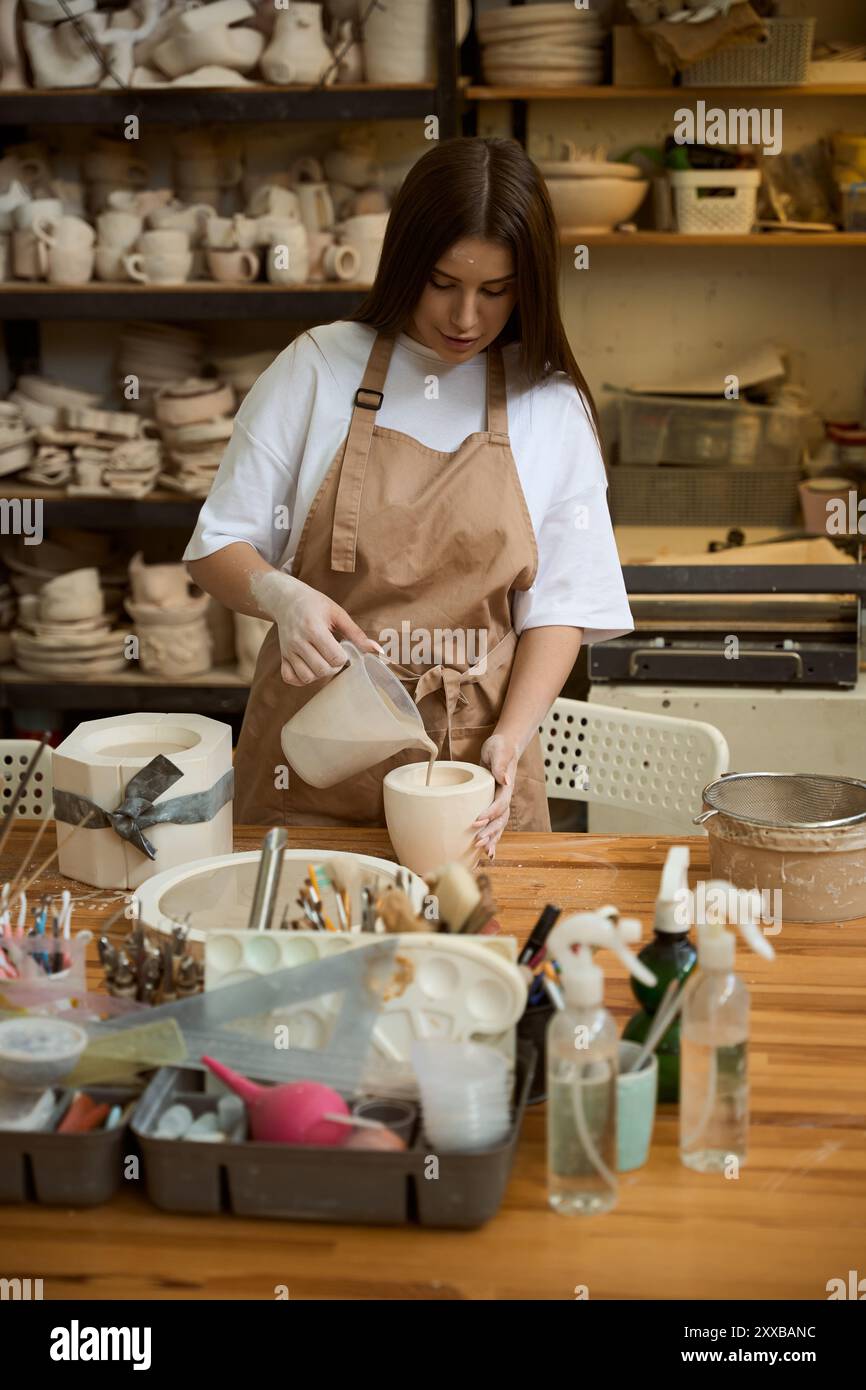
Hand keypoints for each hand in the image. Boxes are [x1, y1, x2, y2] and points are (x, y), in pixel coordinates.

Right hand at [252, 570, 382, 685]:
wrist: (286, 600)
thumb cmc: (315, 604)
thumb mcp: (338, 614)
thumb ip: (357, 634)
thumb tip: (377, 651)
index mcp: (313, 628)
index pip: (335, 658)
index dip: (344, 657)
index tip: (343, 648)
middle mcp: (298, 641)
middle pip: (322, 670)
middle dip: (334, 667)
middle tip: (334, 655)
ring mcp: (288, 651)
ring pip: (307, 677)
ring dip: (319, 674)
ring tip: (323, 660)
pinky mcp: (283, 656)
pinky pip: (290, 678)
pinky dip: (302, 678)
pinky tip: (310, 667)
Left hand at [472, 732, 518, 861]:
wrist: (503, 747)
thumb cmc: (500, 747)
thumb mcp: (498, 751)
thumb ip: (500, 765)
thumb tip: (505, 780)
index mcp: (506, 787)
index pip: (500, 804)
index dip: (489, 814)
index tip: (476, 821)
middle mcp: (505, 797)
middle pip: (500, 820)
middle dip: (490, 833)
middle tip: (477, 842)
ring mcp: (500, 803)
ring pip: (498, 826)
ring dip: (491, 839)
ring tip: (482, 852)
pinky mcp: (492, 805)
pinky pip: (493, 824)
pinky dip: (490, 837)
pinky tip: (484, 851)